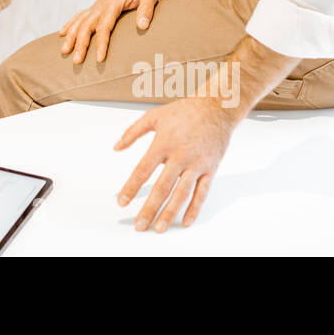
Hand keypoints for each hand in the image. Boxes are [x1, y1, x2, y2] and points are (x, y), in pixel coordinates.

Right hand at [59, 0, 159, 64]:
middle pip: (86, 26)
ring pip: (79, 22)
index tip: (99, 59)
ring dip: (71, 37)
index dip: (101, 43)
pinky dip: (70, 25)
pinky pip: (79, 16)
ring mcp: (96, 6)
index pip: (104, 27)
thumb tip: (142, 26)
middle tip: (77, 61)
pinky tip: (62, 34)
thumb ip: (146, 11)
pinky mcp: (96, 7)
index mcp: (113, 4)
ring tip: (64, 51)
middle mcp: (100, 5)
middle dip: (80, 44)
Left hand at [114, 97, 237, 231]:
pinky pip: (202, 193)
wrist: (217, 107)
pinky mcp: (211, 168)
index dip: (131, 188)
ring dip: (170, 213)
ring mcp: (197, 163)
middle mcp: (180, 155)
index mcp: (163, 143)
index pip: (142, 170)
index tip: (122, 202)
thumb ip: (132, 132)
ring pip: (182, 194)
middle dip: (149, 208)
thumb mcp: (154, 116)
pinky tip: (185, 221)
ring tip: (159, 228)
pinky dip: (194, 208)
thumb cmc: (184, 110)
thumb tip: (116, 148)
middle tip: (139, 225)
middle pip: (162, 188)